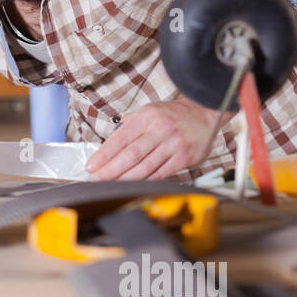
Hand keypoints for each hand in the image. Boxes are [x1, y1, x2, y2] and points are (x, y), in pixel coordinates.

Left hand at [84, 99, 221, 180]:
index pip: (121, 138)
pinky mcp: (184, 158)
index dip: (104, 154)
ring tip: (110, 185)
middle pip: (131, 155)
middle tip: (96, 179)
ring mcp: (173, 144)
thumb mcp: (150, 110)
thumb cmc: (174, 114)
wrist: (205, 113)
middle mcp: (160, 130)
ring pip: (145, 166)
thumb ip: (131, 124)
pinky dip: (146, 181)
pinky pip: (161, 173)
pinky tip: (133, 186)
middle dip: (110, 170)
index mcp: (147, 117)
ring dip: (125, 178)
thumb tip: (110, 141)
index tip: (91, 166)